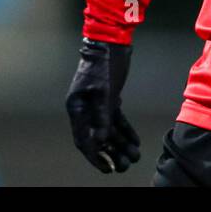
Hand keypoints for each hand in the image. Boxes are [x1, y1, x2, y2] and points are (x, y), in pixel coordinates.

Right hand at [65, 37, 140, 172]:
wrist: (111, 43)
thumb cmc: (103, 64)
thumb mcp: (104, 90)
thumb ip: (101, 116)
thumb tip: (100, 141)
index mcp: (76, 107)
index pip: (83, 139)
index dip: (94, 156)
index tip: (107, 169)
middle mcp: (84, 109)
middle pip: (96, 138)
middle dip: (111, 154)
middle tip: (124, 166)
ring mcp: (96, 104)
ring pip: (108, 131)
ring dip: (120, 144)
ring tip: (134, 157)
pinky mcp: (108, 99)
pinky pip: (116, 120)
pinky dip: (125, 131)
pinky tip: (134, 142)